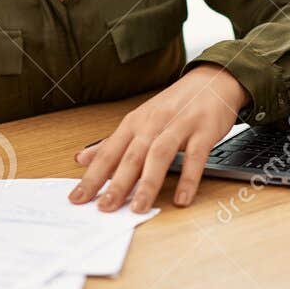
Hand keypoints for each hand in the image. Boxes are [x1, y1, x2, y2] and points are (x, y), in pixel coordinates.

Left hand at [69, 65, 247, 212]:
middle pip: (131, 156)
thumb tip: (81, 159)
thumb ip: (111, 143)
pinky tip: (181, 198)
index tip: (77, 198)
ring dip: (148, 183)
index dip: (92, 176)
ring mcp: (179, 126)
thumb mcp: (139, 120)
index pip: (108, 153)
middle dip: (117, 184)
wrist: (213, 80)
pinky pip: (195, 157)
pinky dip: (188, 179)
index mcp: (134, 123)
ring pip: (159, 156)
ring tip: (138, 208)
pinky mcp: (203, 131)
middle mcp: (153, 123)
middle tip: (104, 208)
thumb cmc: (174, 105)